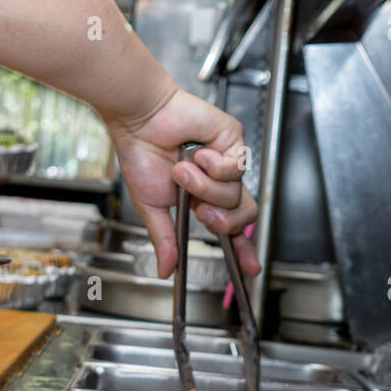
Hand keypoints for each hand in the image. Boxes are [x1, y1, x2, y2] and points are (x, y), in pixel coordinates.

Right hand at [107, 88, 259, 277]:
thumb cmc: (142, 153)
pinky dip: (213, 165)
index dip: (242, 249)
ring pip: (235, 194)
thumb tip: (166, 270)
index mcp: (203, 198)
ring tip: (182, 169)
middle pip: (244, 215)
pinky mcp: (233, 140)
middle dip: (223, 220)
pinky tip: (197, 151)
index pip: (230, 229)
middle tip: (201, 211)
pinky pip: (236, 167)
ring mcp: (228, 161)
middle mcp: (219, 181)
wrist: (140, 121)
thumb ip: (165, 239)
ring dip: (205, 187)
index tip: (250, 268)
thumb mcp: (152, 207)